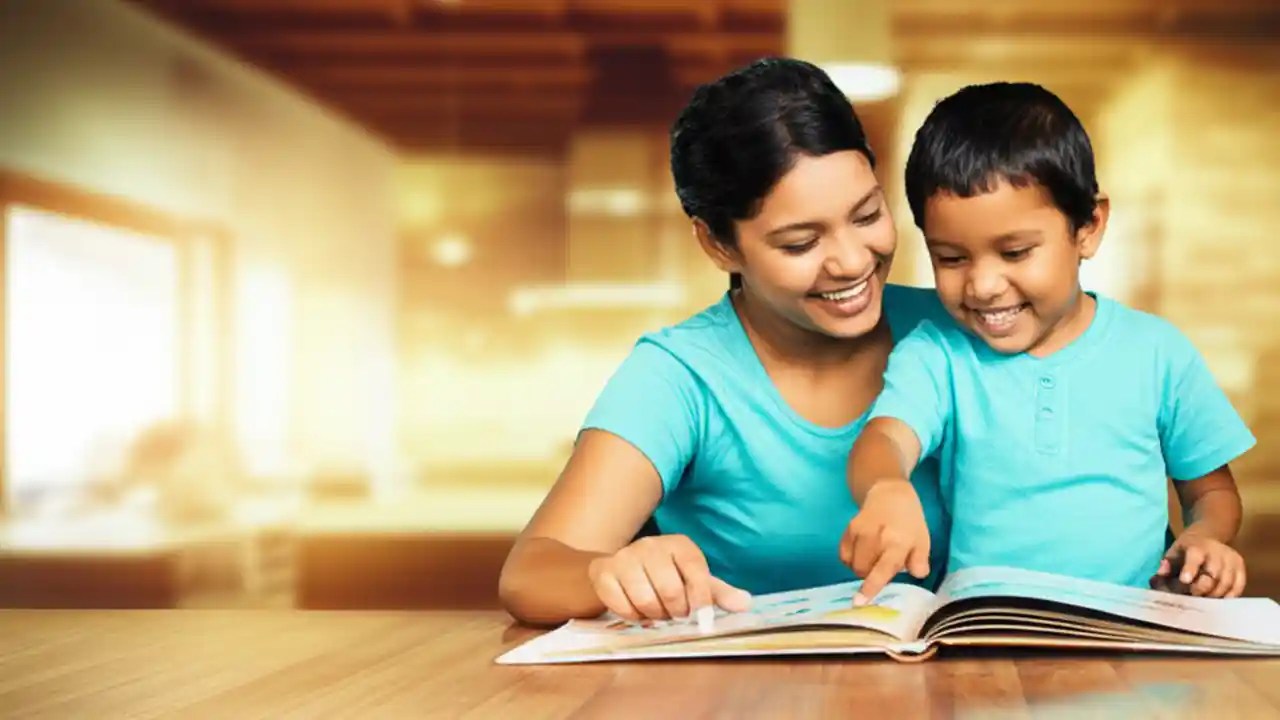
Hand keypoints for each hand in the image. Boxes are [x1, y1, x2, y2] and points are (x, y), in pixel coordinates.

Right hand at [586, 534, 751, 620]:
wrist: (620, 567)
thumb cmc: (666, 576)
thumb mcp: (693, 580)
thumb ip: (718, 593)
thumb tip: (745, 604)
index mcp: (679, 545)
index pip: (696, 573)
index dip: (701, 601)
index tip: (701, 618)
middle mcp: (651, 545)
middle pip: (670, 590)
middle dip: (676, 611)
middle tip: (675, 615)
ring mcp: (625, 556)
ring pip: (645, 600)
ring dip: (654, 616)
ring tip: (657, 613)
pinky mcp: (603, 571)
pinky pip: (621, 605)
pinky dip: (632, 616)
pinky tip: (637, 611)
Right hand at [839, 480, 930, 605]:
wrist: (890, 493)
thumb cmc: (909, 521)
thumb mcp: (922, 540)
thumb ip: (920, 560)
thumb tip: (917, 574)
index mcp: (897, 542)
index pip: (883, 569)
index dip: (871, 587)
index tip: (859, 602)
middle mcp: (876, 537)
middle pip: (864, 570)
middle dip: (871, 575)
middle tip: (884, 565)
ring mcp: (859, 531)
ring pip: (853, 564)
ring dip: (862, 567)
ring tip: (875, 557)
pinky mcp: (849, 528)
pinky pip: (844, 555)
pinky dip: (851, 559)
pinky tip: (863, 552)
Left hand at [1150, 527, 1246, 597]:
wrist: (1209, 536)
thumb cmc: (1187, 549)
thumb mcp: (1174, 552)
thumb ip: (1167, 564)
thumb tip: (1160, 574)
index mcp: (1197, 546)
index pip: (1195, 557)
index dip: (1190, 569)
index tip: (1185, 580)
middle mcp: (1217, 552)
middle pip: (1213, 574)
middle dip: (1202, 589)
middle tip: (1192, 596)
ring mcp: (1232, 560)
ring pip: (1226, 583)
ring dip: (1214, 596)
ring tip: (1203, 600)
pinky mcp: (1241, 568)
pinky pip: (1238, 587)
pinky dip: (1228, 597)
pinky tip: (1218, 601)